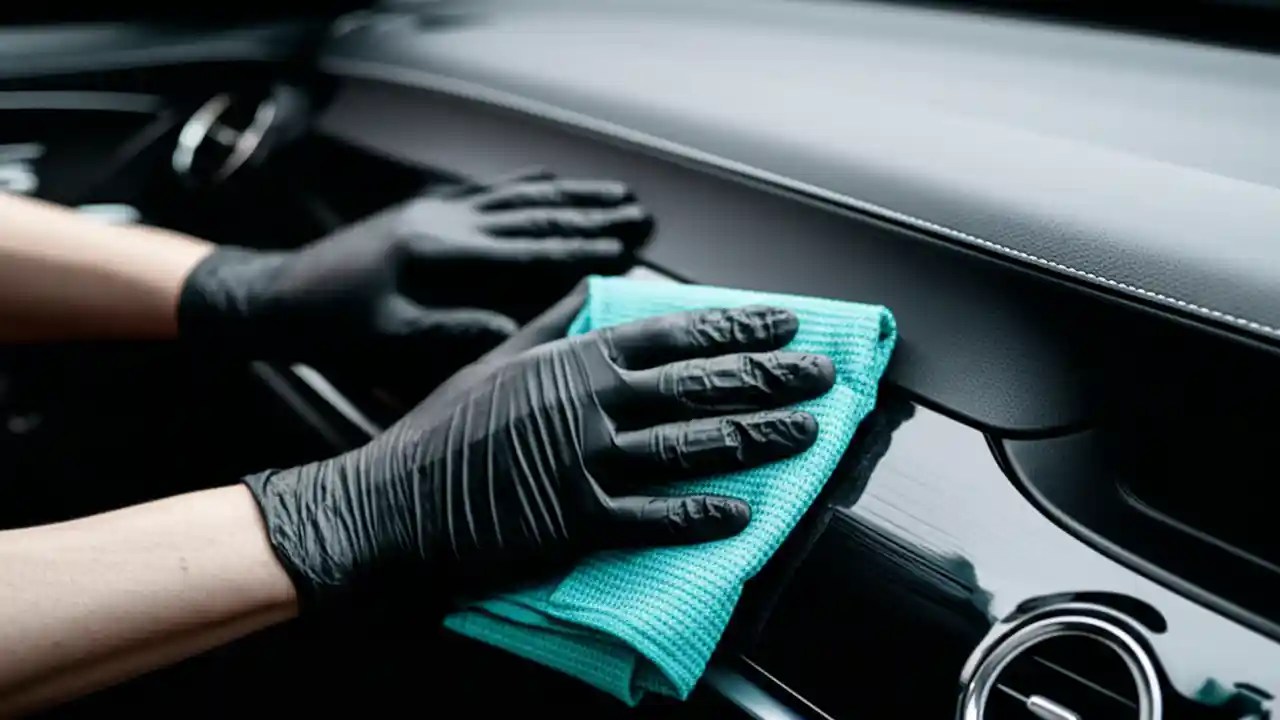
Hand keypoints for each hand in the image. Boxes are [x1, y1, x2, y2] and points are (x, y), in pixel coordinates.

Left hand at [177, 169, 651, 361]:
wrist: (272, 294)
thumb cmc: (326, 325)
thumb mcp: (387, 341)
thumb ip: (451, 333)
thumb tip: (514, 330)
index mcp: (437, 251)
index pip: (526, 246)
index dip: (579, 246)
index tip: (624, 244)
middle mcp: (441, 219)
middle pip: (531, 211)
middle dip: (590, 212)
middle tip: (638, 212)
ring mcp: (432, 209)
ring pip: (515, 196)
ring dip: (569, 194)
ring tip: (612, 192)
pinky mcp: (421, 210)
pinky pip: (485, 191)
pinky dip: (524, 184)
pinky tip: (547, 180)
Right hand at [242, 304, 834, 607]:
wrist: (388, 504)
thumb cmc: (441, 431)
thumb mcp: (496, 360)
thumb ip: (554, 324)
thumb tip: (599, 293)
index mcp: (572, 358)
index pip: (674, 333)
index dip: (738, 328)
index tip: (785, 321)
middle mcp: (589, 403)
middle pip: (700, 385)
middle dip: (772, 378)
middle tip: (822, 375)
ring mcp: (586, 462)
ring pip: (692, 446)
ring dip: (759, 439)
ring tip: (808, 435)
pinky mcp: (577, 521)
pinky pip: (655, 518)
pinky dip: (703, 516)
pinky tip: (744, 513)